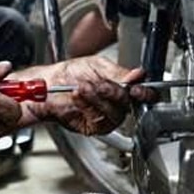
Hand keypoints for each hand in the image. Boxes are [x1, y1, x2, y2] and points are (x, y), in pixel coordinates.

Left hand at [25, 57, 154, 134]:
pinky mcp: (94, 127)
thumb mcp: (97, 66)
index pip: (143, 94)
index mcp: (123, 87)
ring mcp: (107, 117)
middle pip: (128, 104)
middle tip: (102, 84)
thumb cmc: (71, 74)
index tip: (136, 89)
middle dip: (114, 93)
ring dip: (97, 98)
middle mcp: (117, 104)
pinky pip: (98, 120)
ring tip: (83, 87)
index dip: (144, 93)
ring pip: (114, 113)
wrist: (49, 85)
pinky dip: (87, 106)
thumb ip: (119, 72)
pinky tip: (78, 96)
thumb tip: (138, 75)